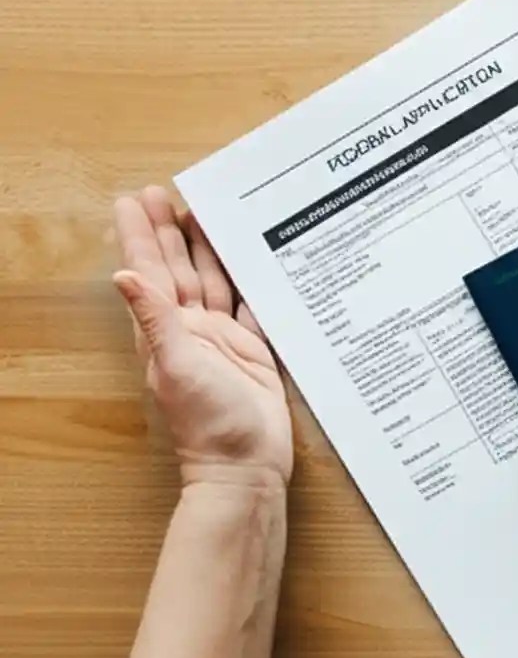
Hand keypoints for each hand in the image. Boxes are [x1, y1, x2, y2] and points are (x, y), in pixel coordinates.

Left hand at [113, 186, 291, 487]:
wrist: (245, 464)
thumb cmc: (208, 423)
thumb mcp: (176, 366)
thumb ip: (156, 319)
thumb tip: (123, 276)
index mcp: (168, 331)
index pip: (149, 272)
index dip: (141, 236)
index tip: (134, 201)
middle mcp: (193, 330)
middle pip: (179, 269)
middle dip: (172, 232)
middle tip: (166, 193)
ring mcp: (225, 340)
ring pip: (215, 282)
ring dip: (208, 249)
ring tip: (206, 213)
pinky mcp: (255, 351)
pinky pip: (253, 307)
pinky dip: (252, 283)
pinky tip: (254, 261)